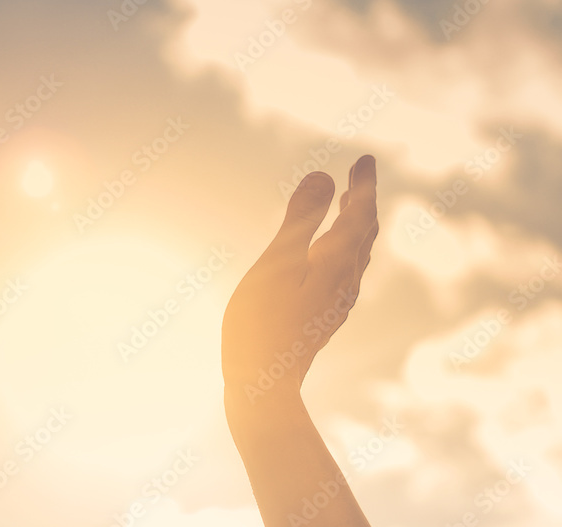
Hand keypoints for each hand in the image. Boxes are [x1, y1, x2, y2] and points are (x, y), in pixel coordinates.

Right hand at [222, 155, 377, 399]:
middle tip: (359, 173)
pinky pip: (347, 271)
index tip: (365, 159)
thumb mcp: (277, 263)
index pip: (360, 212)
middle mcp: (345, 280)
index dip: (364, 184)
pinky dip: (346, 248)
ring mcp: (337, 301)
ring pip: (358, 254)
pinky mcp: (324, 316)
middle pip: (364, 232)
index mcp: (336, 261)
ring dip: (357, 224)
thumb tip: (323, 176)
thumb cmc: (262, 323)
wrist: (263, 385)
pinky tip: (332, 257)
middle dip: (363, 199)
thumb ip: (300, 220)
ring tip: (350, 205)